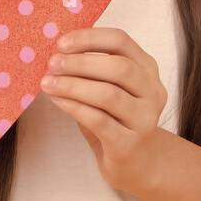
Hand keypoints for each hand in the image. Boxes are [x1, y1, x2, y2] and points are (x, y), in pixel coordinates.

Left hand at [41, 27, 166, 192]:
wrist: (136, 163)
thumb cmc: (116, 119)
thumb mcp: (111, 88)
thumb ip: (93, 70)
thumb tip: (57, 53)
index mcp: (147, 69)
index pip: (121, 41)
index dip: (90, 38)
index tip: (61, 43)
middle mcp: (152, 91)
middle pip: (119, 67)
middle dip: (80, 63)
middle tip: (52, 63)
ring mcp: (144, 119)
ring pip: (109, 95)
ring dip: (74, 86)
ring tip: (48, 83)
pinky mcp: (130, 144)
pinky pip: (100, 121)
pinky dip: (75, 108)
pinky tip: (58, 101)